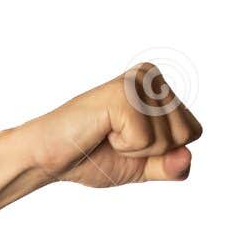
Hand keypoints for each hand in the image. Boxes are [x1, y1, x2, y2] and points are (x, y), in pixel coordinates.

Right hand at [24, 63, 202, 187]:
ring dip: (135, 151)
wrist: (49, 158)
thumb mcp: (142, 166)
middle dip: (152, 152)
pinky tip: (101, 132)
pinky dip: (124, 148)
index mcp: (159, 87)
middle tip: (114, 140)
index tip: (127, 143)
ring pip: (169, 138)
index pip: (193, 133)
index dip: (162, 153)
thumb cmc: (91, 157)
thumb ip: (170, 166)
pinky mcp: (123, 93)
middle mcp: (151, 76)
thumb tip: (186, 159)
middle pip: (186, 134)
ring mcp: (138, 81)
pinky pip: (146, 139)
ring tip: (107, 135)